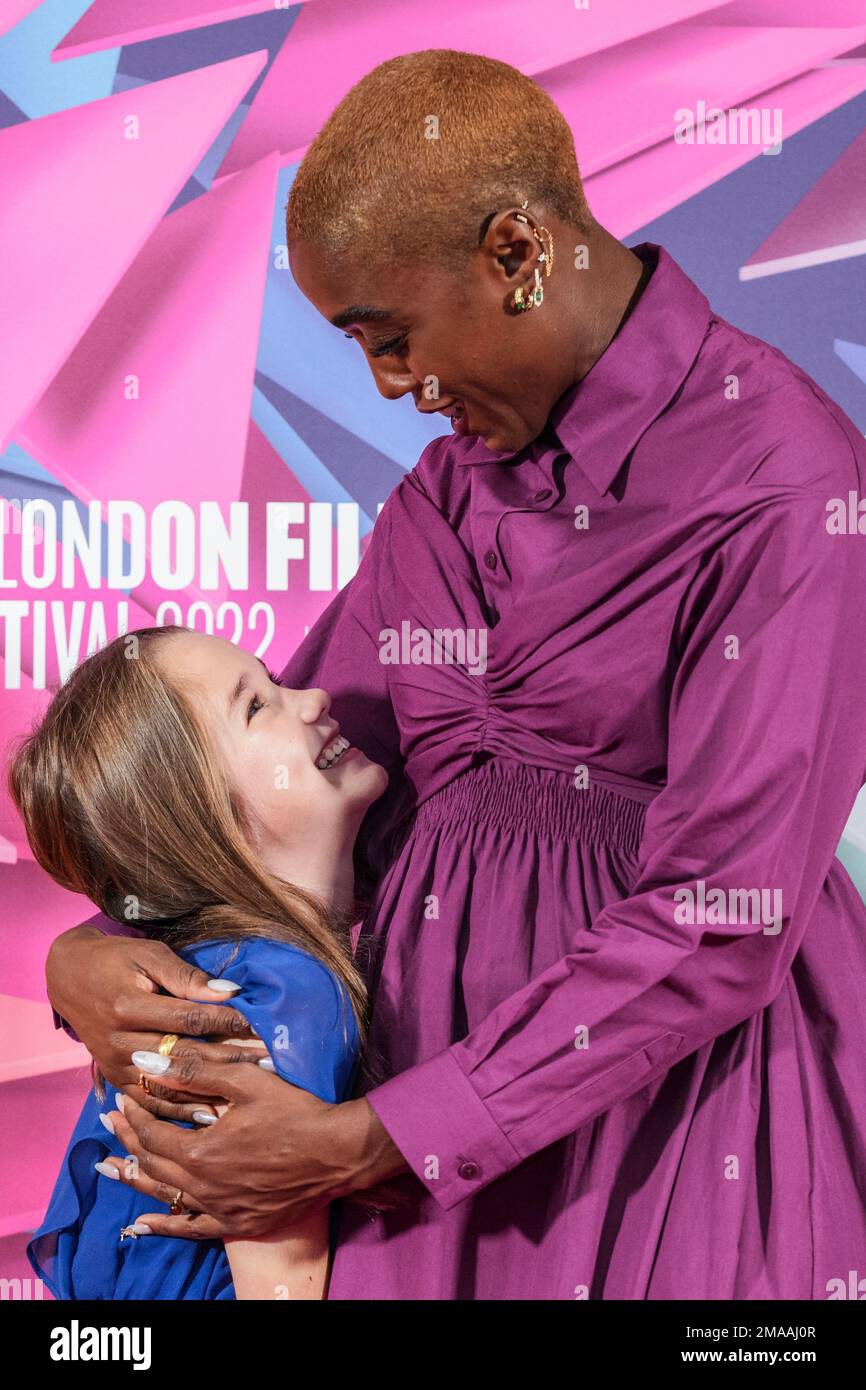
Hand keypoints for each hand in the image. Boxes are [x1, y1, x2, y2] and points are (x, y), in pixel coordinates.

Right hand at [47, 924, 268, 1121]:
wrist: (69, 977)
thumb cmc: (116, 960)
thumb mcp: (149, 956)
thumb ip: (186, 977)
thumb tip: (229, 992)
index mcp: (127, 1007)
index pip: (189, 1019)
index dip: (227, 1022)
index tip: (260, 1026)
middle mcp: (118, 1041)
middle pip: (183, 1055)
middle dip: (229, 1060)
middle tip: (267, 1064)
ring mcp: (114, 1064)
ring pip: (168, 1085)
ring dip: (209, 1091)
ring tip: (248, 1094)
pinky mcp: (113, 1076)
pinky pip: (149, 1100)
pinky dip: (179, 1110)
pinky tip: (209, 1115)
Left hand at [101, 1046, 409, 1237]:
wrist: (338, 1152)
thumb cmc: (294, 1110)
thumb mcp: (245, 1081)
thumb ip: (192, 1071)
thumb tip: (145, 1063)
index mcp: (201, 1151)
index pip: (152, 1132)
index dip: (134, 1114)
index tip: (122, 1097)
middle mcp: (203, 1186)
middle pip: (152, 1163)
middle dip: (128, 1140)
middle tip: (112, 1122)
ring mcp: (220, 1209)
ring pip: (165, 1196)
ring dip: (136, 1178)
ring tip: (112, 1166)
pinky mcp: (238, 1223)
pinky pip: (192, 1229)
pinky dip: (165, 1226)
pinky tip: (145, 1225)